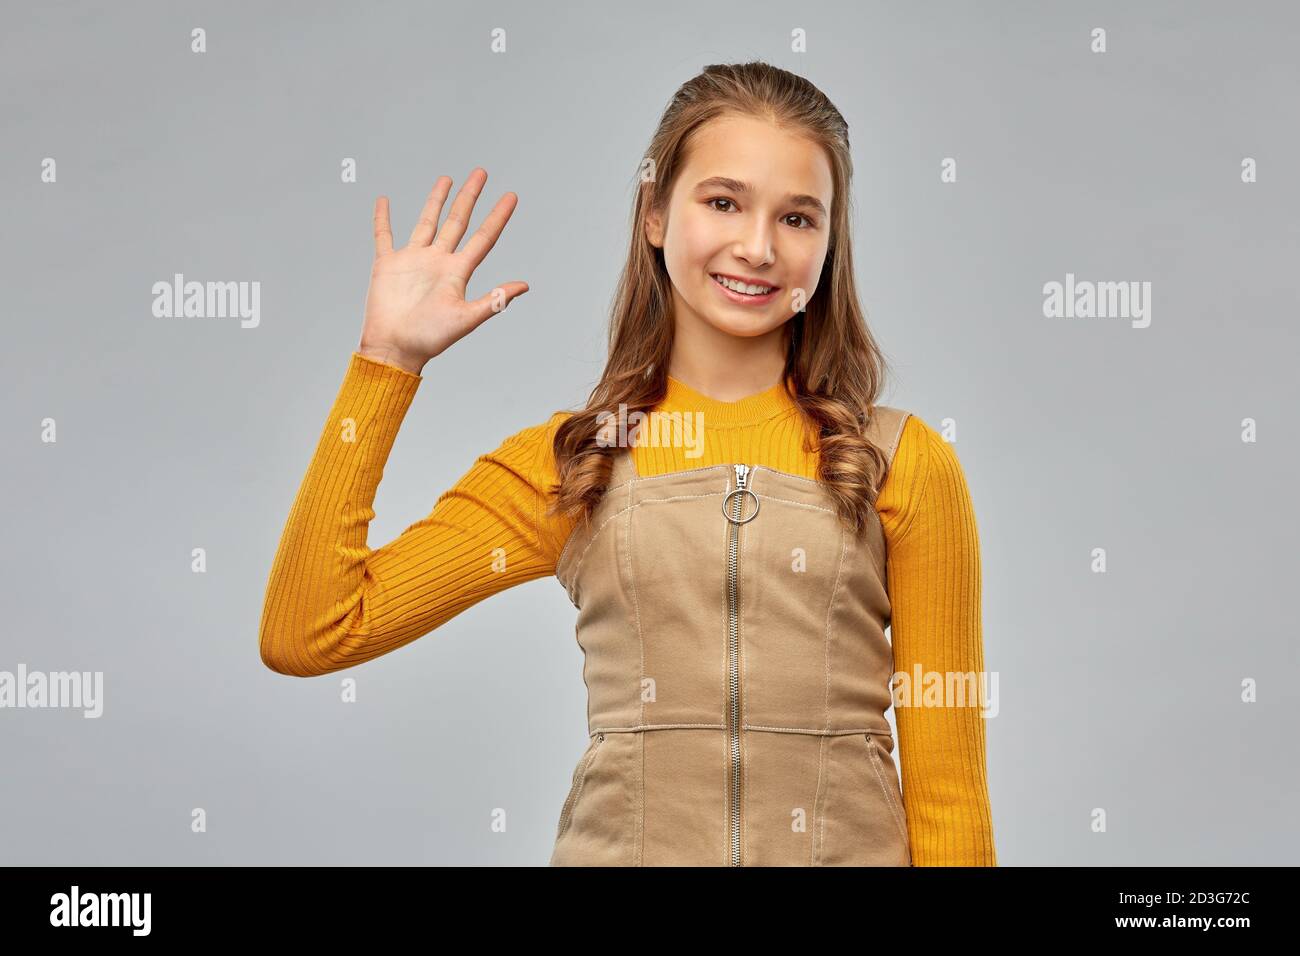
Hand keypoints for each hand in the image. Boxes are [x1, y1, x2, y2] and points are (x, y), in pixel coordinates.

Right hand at [358, 168, 528, 373]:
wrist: (395, 348)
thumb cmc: (430, 339)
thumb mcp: (466, 318)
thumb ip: (494, 300)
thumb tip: (525, 285)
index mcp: (458, 273)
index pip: (483, 237)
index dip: (498, 216)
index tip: (511, 196)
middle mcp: (438, 262)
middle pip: (457, 222)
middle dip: (469, 197)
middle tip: (481, 172)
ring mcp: (413, 261)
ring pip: (427, 222)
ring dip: (436, 201)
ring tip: (447, 180)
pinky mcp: (387, 264)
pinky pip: (384, 235)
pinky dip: (382, 218)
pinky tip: (384, 200)